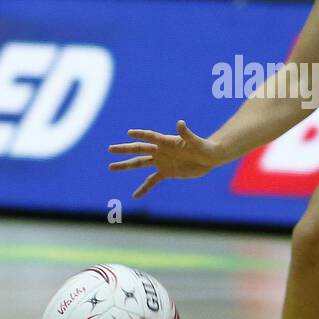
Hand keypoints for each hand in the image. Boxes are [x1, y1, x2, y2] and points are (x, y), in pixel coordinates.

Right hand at [107, 120, 221, 198]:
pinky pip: (151, 181)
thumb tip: (180, 123)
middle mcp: (160, 151)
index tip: (129, 133)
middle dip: (124, 150)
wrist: (208, 158)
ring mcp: (161, 162)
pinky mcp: (166, 172)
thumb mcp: (195, 141)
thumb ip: (186, 133)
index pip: (150, 137)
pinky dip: (143, 188)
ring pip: (140, 163)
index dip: (140, 135)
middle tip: (110, 149)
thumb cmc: (203, 147)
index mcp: (166, 141)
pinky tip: (135, 196)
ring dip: (125, 166)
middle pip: (139, 149)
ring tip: (111, 167)